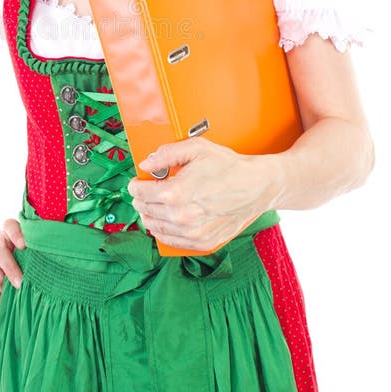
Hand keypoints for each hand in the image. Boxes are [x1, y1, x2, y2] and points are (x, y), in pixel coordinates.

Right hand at [0, 218, 25, 303]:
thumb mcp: (11, 237)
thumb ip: (25, 246)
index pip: (10, 226)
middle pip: (2, 254)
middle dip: (13, 271)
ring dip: (6, 286)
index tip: (23, 246)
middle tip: (22, 283)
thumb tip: (40, 268)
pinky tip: (0, 297)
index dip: (17, 235)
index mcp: (6, 230)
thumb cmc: (1, 242)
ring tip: (15, 292)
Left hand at [127, 137, 275, 251]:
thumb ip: (166, 154)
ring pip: (155, 227)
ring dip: (150, 215)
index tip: (137, 182)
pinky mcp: (201, 242)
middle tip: (144, 192)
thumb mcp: (196, 148)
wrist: (256, 187)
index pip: (140, 193)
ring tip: (153, 205)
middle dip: (141, 199)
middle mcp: (181, 216)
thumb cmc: (229, 167)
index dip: (135, 185)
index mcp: (176, 193)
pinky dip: (163, 231)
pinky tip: (166, 220)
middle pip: (145, 210)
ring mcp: (191, 232)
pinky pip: (171, 241)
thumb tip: (146, 163)